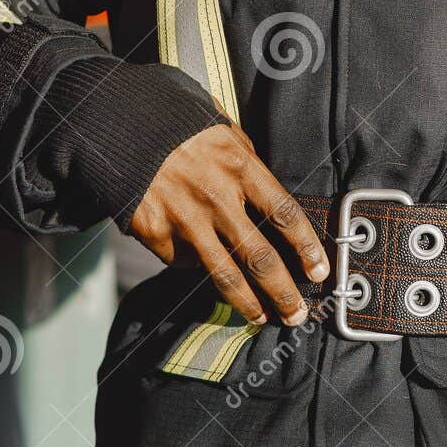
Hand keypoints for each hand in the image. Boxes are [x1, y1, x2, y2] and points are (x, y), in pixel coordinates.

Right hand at [127, 122, 328, 325]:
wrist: (127, 128)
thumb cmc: (186, 130)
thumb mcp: (227, 137)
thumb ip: (250, 170)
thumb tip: (273, 208)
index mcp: (240, 167)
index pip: (284, 213)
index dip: (305, 246)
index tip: (319, 269)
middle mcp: (216, 197)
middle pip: (259, 257)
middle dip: (283, 292)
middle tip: (297, 314)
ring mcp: (185, 219)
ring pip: (223, 274)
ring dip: (248, 303)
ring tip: (263, 318)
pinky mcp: (156, 234)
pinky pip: (183, 262)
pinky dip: (197, 269)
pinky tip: (206, 272)